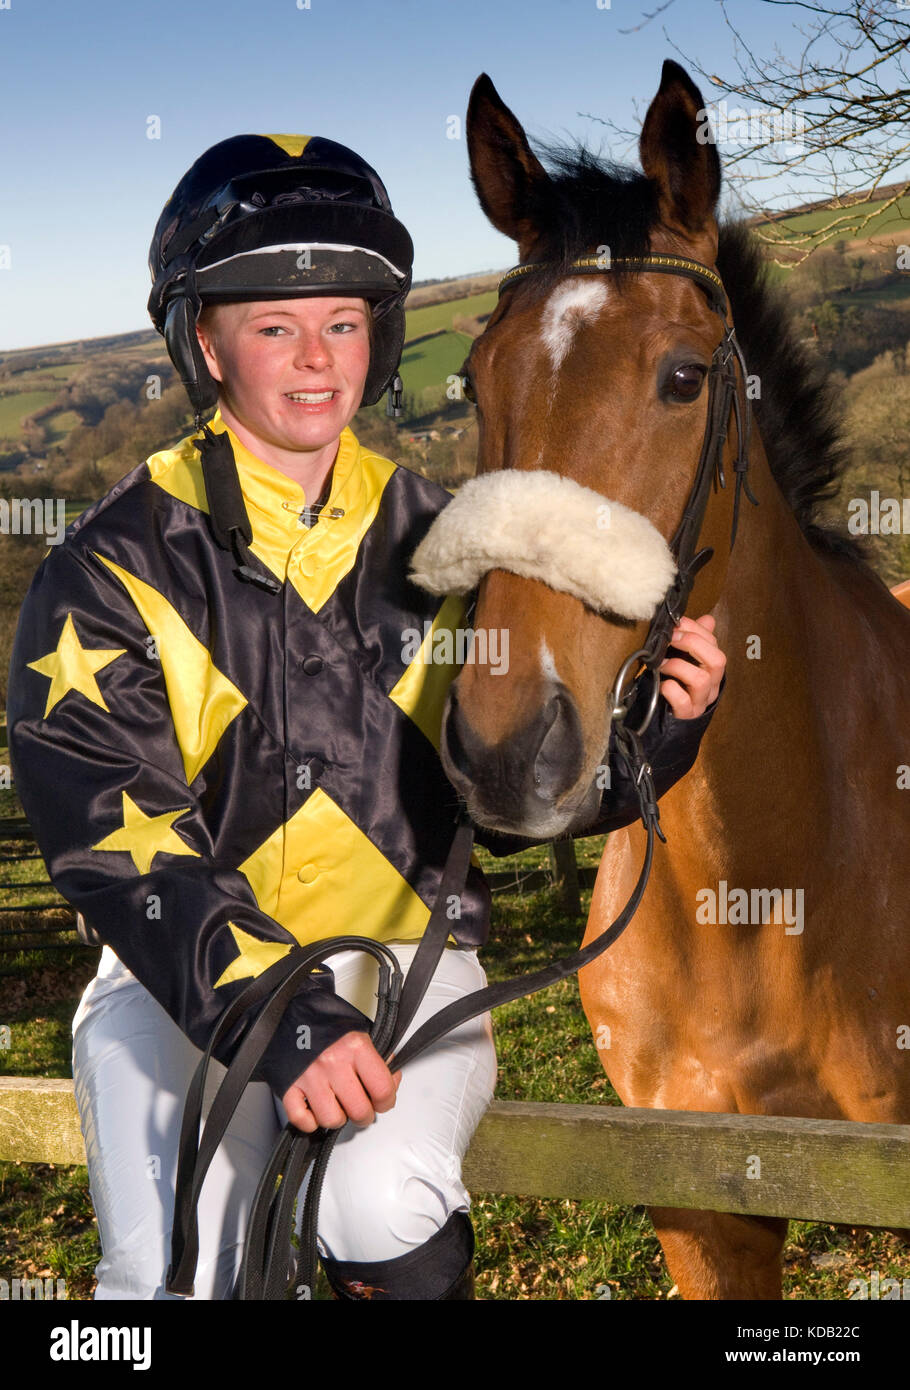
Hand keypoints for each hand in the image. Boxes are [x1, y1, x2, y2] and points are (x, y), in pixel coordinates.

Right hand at [281, 1030, 401, 1133]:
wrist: (295, 1009)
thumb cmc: (328, 1019)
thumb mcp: (361, 1030)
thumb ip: (379, 1057)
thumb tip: (391, 1081)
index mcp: (355, 1047)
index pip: (382, 1089)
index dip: (387, 1102)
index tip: (383, 1102)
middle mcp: (333, 1062)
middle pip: (359, 1110)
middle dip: (365, 1115)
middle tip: (362, 1108)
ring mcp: (310, 1076)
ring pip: (332, 1119)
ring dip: (338, 1118)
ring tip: (338, 1106)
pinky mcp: (289, 1085)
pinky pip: (301, 1119)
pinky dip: (310, 1122)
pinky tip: (316, 1111)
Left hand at [657, 614, 724, 718]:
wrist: (668, 721)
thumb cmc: (678, 685)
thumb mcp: (686, 660)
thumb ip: (696, 640)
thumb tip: (708, 619)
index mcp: (711, 669)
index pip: (714, 644)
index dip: (695, 629)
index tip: (675, 624)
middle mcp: (711, 685)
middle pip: (717, 660)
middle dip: (693, 643)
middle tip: (671, 640)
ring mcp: (700, 702)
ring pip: (701, 679)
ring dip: (678, 666)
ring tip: (661, 664)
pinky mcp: (686, 715)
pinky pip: (683, 701)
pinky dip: (671, 690)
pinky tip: (662, 685)